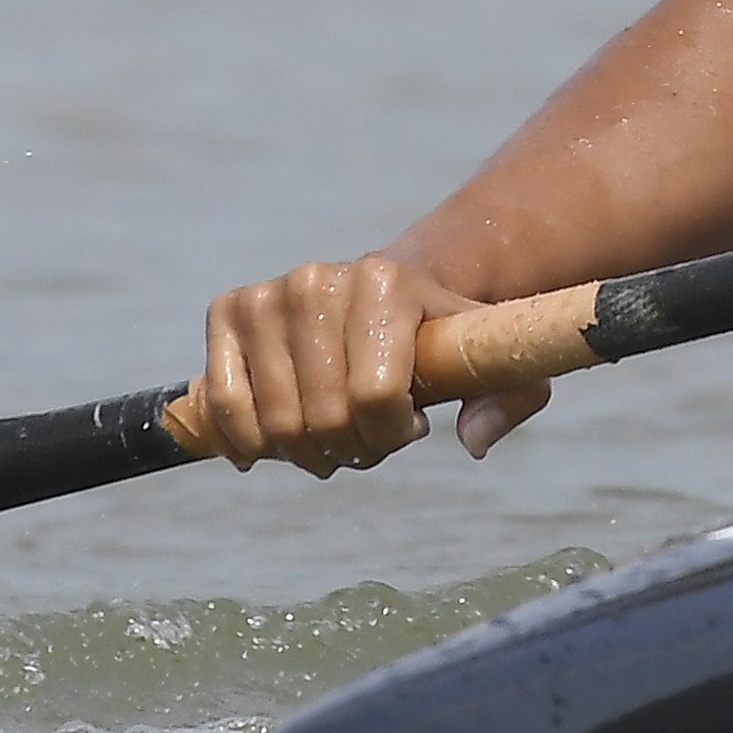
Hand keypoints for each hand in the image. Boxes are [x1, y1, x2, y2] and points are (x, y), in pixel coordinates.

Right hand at [165, 241, 552, 470]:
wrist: (386, 291)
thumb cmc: (440, 338)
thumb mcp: (491, 358)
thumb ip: (510, 396)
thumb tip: (473, 442)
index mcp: (385, 282)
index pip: (375, 398)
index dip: (392, 435)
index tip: (410, 428)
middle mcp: (318, 279)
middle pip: (323, 416)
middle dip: (348, 449)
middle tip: (365, 440)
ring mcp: (268, 294)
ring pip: (273, 421)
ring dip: (303, 452)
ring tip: (330, 439)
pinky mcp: (228, 311)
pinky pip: (222, 404)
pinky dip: (243, 441)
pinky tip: (268, 448)